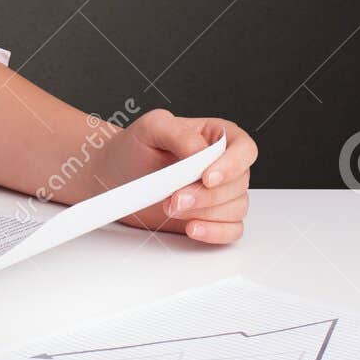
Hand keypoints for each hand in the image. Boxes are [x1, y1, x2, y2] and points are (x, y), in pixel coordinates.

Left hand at [103, 109, 257, 242]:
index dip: (232, 165)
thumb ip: (179, 133)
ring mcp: (221, 192)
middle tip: (175, 198)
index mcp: (214, 136)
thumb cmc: (134, 149)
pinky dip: (214, 232)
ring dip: (204, 212)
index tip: (206, 178)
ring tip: (170, 207)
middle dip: (206, 194)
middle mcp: (223, 164)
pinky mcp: (214, 217)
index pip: (244, 148)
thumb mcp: (150, 127)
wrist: (116, 176)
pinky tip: (192, 228)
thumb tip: (202, 151)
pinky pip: (232, 230)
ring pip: (236, 207)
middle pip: (239, 183)